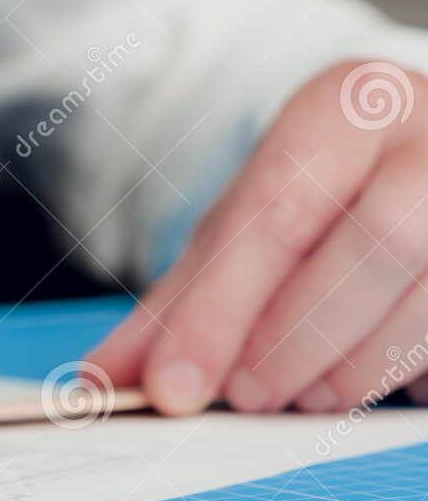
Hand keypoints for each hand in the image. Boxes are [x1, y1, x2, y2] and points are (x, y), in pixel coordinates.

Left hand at [90, 59, 427, 415]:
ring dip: (352, 367)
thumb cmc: (322, 195)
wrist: (411, 153)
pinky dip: (400, 373)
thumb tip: (103, 380)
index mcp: (350, 104)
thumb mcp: (241, 225)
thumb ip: (178, 300)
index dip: (222, 307)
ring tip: (297, 397)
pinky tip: (354, 387)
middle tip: (243, 396)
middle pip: (377, 243)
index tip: (175, 386)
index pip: (280, 207)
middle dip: (295, 337)